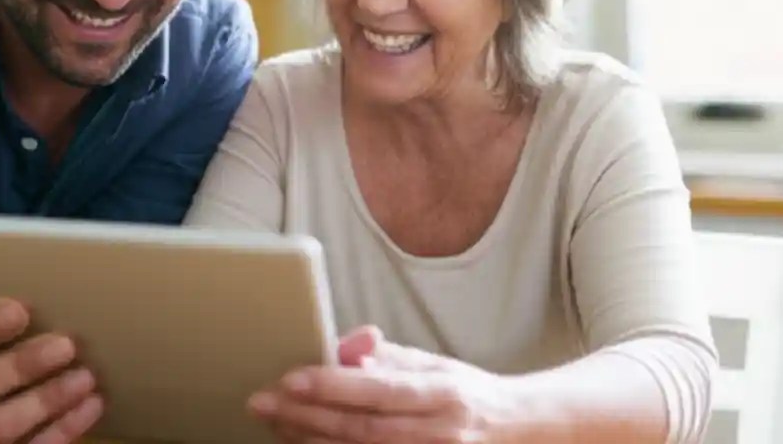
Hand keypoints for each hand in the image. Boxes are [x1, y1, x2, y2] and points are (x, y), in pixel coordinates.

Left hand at [248, 327, 512, 442]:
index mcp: (442, 394)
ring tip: (274, 425)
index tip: (289, 378)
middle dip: (305, 417)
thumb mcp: (436, 366)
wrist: (521, 432)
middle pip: (360, 430)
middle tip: (261, 403)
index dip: (332, 386)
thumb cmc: (468, 395)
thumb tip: (344, 347)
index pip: (379, 390)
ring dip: (311, 442)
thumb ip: (388, 358)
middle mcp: (438, 434)